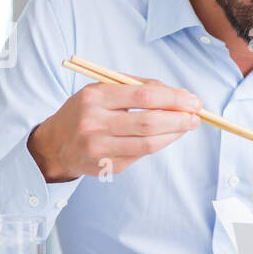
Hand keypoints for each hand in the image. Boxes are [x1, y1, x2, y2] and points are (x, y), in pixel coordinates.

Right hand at [28, 78, 201, 181]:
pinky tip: (166, 136)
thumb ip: (137, 87)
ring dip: (174, 134)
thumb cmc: (87, 111)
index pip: (143, 96)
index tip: (192, 100)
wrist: (56, 144)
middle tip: (196, 116)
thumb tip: (177, 93)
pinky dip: (159, 144)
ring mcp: (99, 148)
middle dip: (179, 119)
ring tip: (187, 125)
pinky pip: (141, 155)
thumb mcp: (103, 89)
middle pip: (148, 122)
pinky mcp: (107, 166)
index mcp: (94, 97)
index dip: (173, 98)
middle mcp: (94, 123)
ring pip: (148, 144)